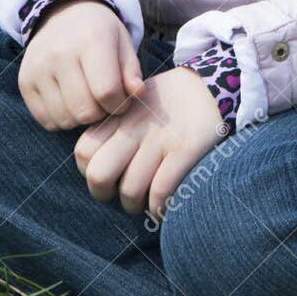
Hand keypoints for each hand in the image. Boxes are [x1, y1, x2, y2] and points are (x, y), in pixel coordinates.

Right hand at [18, 0, 145, 130]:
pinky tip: (69, 102)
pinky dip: (61, 119)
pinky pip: (46, 120)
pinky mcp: (24, 82)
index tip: (121, 98)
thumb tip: (138, 95)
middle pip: (85, 110)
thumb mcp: (123, 43)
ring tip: (87, 99)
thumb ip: (132, 71)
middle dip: (101, 113)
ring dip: (81, 118)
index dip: (120, 104)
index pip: (107, 91)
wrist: (62, 14)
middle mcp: (59, 53)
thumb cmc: (100, 33)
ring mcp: (38, 68)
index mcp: (90, 40)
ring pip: (65, 119)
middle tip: (104, 101)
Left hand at [74, 65, 227, 220]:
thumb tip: (92, 164)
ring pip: (130, 190)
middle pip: (99, 175)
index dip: (88, 171)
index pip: (83, 152)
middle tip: (119, 195)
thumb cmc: (167, 104)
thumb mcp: (134, 103)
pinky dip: (159, 208)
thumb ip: (112, 127)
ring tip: (145, 202)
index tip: (107, 175)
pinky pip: (161, 191)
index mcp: (119, 114)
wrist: (213, 87)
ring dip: (136, 206)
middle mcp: (135, 126)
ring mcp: (160, 138)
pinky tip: (165, 207)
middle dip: (104, 194)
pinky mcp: (186, 149)